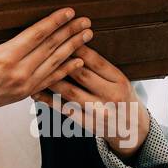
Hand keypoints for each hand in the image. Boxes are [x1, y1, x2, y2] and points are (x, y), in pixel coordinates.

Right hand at [0, 0, 92, 134]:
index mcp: (4, 57)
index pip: (36, 35)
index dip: (54, 22)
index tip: (68, 11)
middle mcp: (18, 72)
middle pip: (50, 48)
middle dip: (70, 32)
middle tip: (86, 20)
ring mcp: (23, 85)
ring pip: (54, 63)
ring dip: (73, 48)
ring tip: (86, 36)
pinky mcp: (24, 94)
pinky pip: (50, 80)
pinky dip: (65, 70)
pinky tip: (77, 62)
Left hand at [31, 43, 149, 158]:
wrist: (133, 130)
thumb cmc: (121, 98)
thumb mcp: (119, 80)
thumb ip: (100, 67)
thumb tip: (72, 44)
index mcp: (120, 81)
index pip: (96, 61)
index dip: (77, 48)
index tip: (60, 36)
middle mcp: (112, 96)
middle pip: (82, 74)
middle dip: (60, 61)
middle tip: (41, 50)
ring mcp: (100, 112)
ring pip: (70, 93)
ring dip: (50, 80)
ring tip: (34, 69)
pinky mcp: (89, 125)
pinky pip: (66, 111)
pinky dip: (49, 101)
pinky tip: (36, 93)